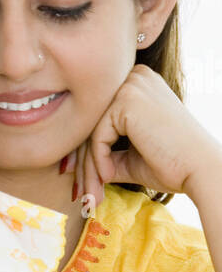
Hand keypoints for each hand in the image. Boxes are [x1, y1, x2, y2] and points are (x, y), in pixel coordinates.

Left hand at [63, 65, 221, 210]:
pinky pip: (97, 136)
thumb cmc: (172, 163)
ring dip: (87, 168)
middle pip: (91, 124)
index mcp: (137, 84)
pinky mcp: (127, 100)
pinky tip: (110, 176)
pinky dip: (99, 160)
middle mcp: (133, 77)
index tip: (80, 180)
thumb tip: (71, 165)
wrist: (200, 170)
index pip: (99, 118)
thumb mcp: (131, 155)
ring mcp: (130, 86)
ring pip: (90, 131)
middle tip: (82, 193)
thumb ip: (104, 153)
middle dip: (84, 163)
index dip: (87, 152)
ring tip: (91, 194)